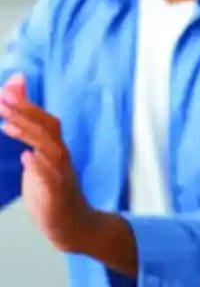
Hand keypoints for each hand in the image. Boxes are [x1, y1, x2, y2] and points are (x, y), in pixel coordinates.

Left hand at [0, 74, 98, 252]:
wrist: (74, 225)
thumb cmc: (54, 193)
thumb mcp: (39, 162)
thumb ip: (30, 140)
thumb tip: (16, 118)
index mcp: (56, 149)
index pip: (45, 120)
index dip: (27, 105)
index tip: (6, 91)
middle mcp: (61, 158)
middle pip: (49, 129)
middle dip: (26, 113)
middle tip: (2, 101)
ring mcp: (61, 176)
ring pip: (50, 149)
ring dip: (30, 135)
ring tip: (8, 124)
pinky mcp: (57, 196)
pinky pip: (51, 179)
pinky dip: (40, 167)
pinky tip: (26, 158)